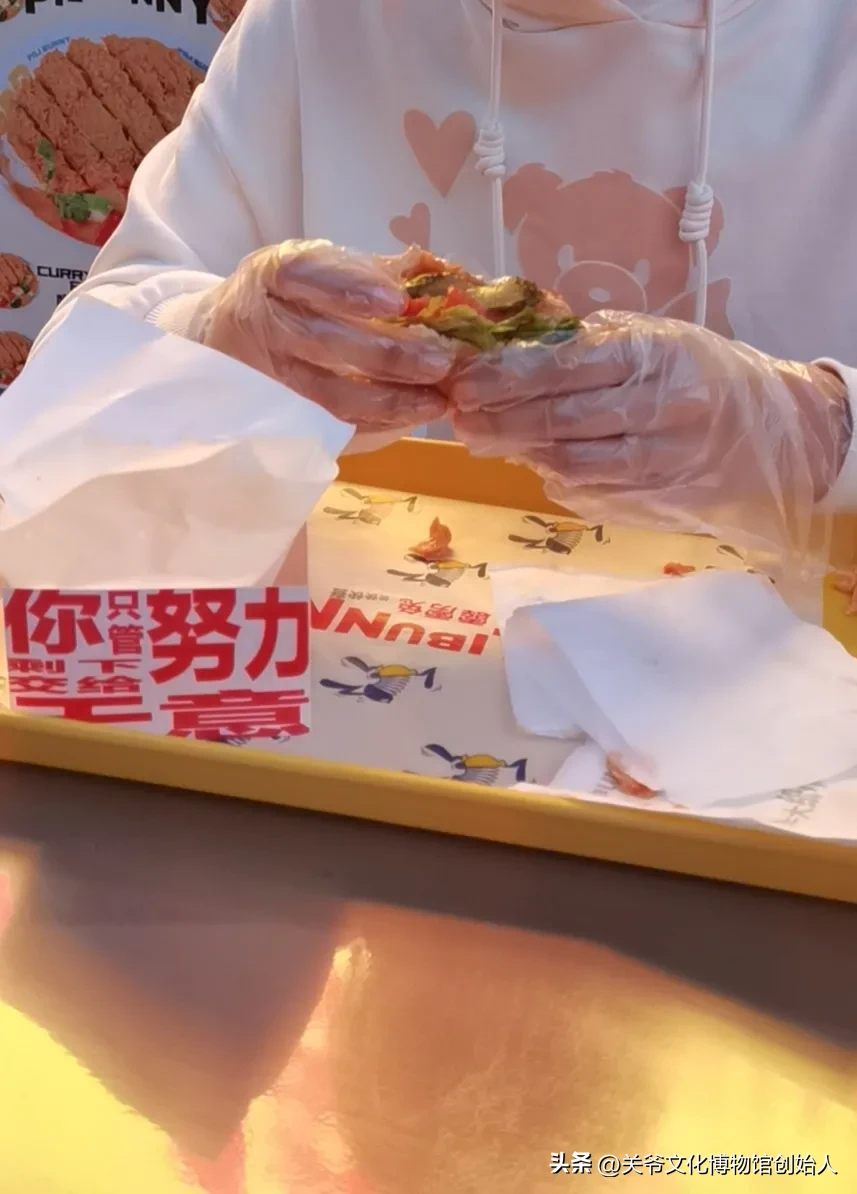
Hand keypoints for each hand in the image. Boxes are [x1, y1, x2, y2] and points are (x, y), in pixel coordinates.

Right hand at [197, 240, 455, 433]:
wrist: (220, 338)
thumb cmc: (285, 298)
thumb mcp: (313, 270)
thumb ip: (366, 271)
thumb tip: (431, 269)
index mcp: (272, 275)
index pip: (306, 276)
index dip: (351, 287)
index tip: (399, 300)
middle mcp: (262, 324)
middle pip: (323, 342)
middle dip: (387, 354)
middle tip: (439, 362)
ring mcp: (265, 378)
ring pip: (327, 395)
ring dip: (388, 401)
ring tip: (435, 401)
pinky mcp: (274, 418)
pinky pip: (327, 427)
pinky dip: (371, 426)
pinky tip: (408, 421)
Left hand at [449, 311, 852, 557]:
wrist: (774, 436)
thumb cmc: (698, 377)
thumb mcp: (652, 343)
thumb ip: (585, 350)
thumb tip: (505, 362)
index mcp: (650, 355)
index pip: (562, 367)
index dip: (505, 379)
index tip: (463, 384)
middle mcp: (656, 407)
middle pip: (559, 420)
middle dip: (499, 422)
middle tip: (459, 420)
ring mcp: (659, 460)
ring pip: (571, 463)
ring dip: (521, 455)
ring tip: (487, 443)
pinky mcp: (657, 501)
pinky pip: (592, 494)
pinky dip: (558, 481)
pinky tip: (539, 467)